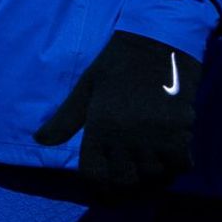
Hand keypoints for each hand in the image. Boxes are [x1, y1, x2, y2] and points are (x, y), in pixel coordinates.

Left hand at [35, 30, 201, 191]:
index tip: (107, 177)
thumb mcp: (87, 88)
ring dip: (155, 172)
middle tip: (134, 169)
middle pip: (126, 180)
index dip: (100, 180)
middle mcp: (124, 136)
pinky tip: (175, 152)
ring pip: (154, 174)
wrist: (159, 41)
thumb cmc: (119, 63)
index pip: (95, 175)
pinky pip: (181, 164)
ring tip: (155, 159)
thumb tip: (40, 140)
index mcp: (99, 126)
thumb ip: (65, 119)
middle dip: (128, 179)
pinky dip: (179, 163)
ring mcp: (154, 135)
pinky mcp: (180, 131)